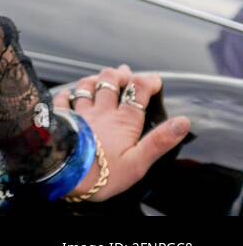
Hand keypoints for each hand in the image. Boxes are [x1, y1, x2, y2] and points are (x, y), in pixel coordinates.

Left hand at [52, 64, 189, 201]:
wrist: (67, 173)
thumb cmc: (105, 173)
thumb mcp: (139, 162)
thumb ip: (160, 140)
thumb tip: (183, 122)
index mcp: (123, 121)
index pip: (138, 92)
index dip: (148, 82)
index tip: (155, 79)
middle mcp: (102, 111)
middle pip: (110, 82)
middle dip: (120, 74)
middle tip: (126, 72)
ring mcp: (81, 112)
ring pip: (87, 87)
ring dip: (95, 79)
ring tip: (101, 77)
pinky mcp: (63, 118)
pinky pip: (64, 99)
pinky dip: (68, 93)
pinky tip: (69, 92)